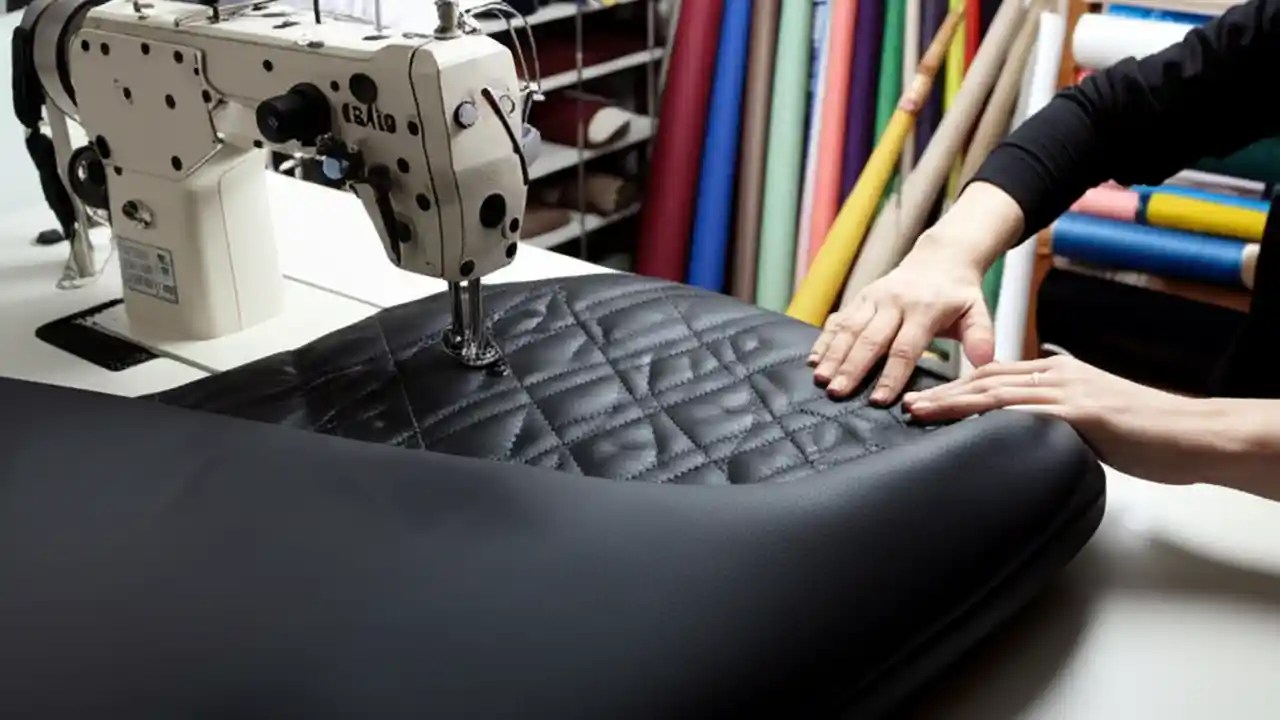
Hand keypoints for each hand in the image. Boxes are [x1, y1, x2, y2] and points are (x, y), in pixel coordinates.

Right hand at [808, 241, 995, 403]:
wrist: (940, 258)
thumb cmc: (958, 294)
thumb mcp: (977, 310)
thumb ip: (981, 335)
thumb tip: (985, 360)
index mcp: (924, 309)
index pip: (905, 348)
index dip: (891, 375)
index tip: (880, 399)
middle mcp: (894, 302)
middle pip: (870, 340)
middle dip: (853, 368)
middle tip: (837, 393)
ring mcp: (874, 298)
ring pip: (850, 329)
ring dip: (834, 355)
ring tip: (821, 379)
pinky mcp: (860, 297)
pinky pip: (840, 319)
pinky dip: (825, 339)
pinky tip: (814, 359)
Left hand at [902, 355, 1214, 484]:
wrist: (1192, 434)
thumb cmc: (1149, 434)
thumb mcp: (1093, 421)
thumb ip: (1059, 421)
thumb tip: (1028, 437)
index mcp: (1060, 374)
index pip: (997, 376)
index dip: (958, 387)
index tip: (927, 398)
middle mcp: (1058, 375)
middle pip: (986, 378)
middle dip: (943, 391)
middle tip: (907, 403)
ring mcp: (1068, 392)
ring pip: (996, 391)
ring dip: (952, 401)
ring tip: (919, 410)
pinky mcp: (1080, 413)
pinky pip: (1026, 412)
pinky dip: (991, 417)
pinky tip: (965, 425)